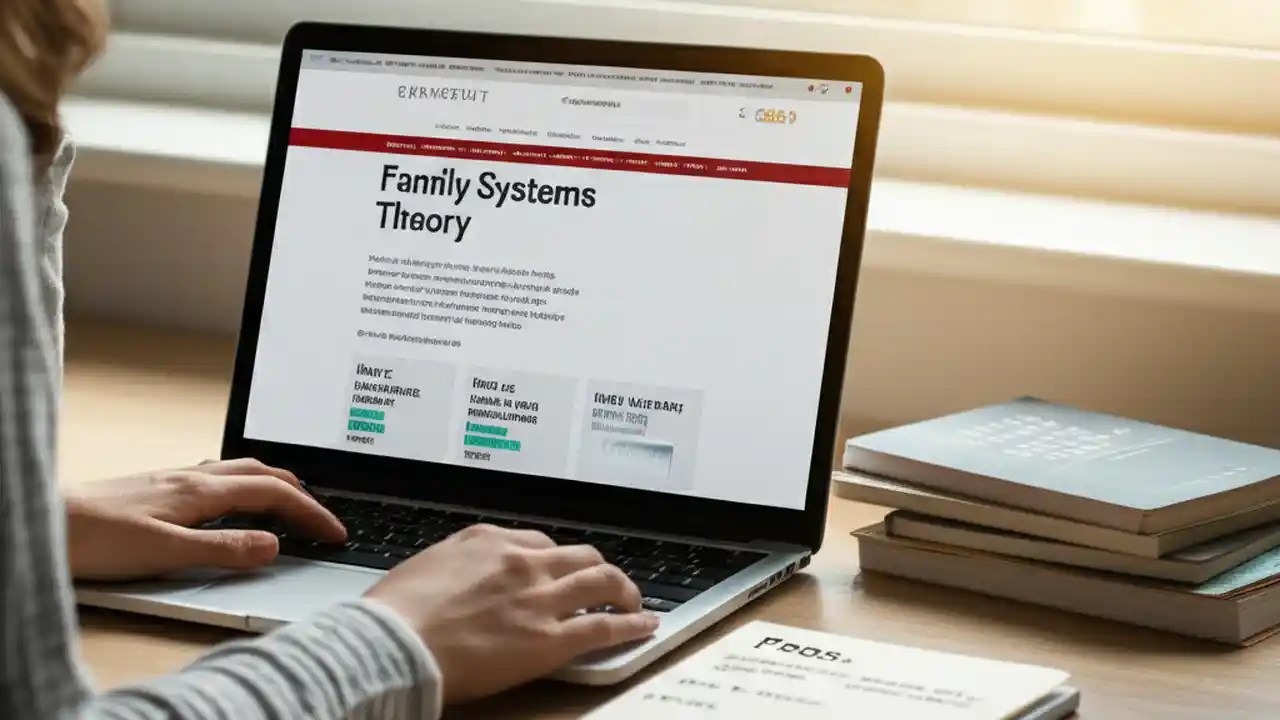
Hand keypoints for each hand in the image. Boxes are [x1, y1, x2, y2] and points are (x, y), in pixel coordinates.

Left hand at [64, 458, 345, 580]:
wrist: (42, 522)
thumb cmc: (93, 538)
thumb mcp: (166, 553)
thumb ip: (223, 550)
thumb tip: (274, 546)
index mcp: (201, 490)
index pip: (275, 493)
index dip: (312, 512)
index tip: (334, 533)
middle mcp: (191, 477)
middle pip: (263, 472)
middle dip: (302, 491)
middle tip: (323, 518)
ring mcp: (173, 479)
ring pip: (240, 470)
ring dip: (274, 483)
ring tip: (291, 504)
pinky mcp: (157, 488)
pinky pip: (217, 477)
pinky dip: (243, 486)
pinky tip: (231, 503)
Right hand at [365, 524, 658, 702]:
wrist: (391, 641)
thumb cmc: (395, 612)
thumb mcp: (427, 566)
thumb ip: (459, 565)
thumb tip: (464, 576)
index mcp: (488, 540)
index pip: (539, 542)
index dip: (557, 559)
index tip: (561, 569)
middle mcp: (522, 562)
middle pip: (580, 556)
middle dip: (598, 568)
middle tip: (606, 583)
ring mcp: (540, 599)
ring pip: (602, 582)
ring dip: (623, 590)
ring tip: (632, 601)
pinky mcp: (549, 639)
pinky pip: (604, 626)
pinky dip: (631, 624)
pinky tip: (644, 625)